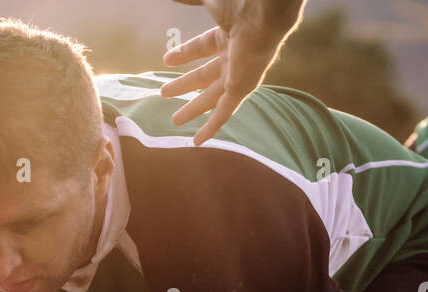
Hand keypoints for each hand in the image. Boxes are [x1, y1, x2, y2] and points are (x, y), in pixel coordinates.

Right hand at [162, 0, 303, 144]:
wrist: (262, 12)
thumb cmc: (237, 2)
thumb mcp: (207, 1)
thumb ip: (189, 1)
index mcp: (227, 33)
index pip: (202, 47)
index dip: (184, 54)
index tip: (166, 61)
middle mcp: (234, 54)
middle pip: (205, 75)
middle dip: (185, 85)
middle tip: (165, 94)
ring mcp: (238, 73)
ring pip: (212, 96)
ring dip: (193, 108)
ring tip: (175, 120)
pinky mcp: (242, 88)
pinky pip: (225, 112)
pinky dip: (212, 127)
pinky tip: (198, 141)